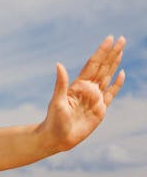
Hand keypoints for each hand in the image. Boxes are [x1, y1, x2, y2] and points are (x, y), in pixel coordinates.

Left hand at [40, 35, 125, 152]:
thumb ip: (61, 83)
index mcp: (78, 85)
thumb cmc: (54, 120)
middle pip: (103, 67)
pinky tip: (122, 73)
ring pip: (108, 76)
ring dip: (115, 64)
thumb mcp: (57, 101)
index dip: (102, 51)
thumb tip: (58, 64)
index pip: (93, 64)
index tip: (110, 38)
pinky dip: (117, 84)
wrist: (57, 137)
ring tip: (121, 50)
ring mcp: (95, 98)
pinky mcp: (100, 109)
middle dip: (112, 53)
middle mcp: (88, 89)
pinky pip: (111, 93)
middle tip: (121, 38)